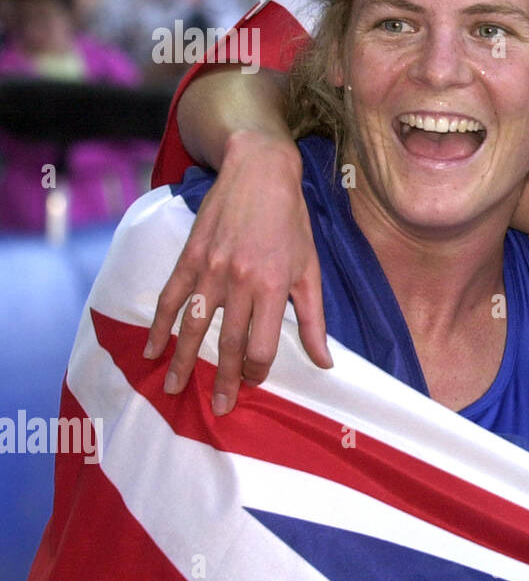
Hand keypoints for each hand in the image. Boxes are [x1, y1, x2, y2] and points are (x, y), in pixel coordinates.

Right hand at [143, 131, 330, 413]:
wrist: (259, 172)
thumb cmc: (291, 222)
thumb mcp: (310, 268)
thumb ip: (315, 319)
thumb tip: (326, 363)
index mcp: (273, 285)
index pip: (261, 345)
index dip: (256, 370)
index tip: (252, 382)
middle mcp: (240, 281)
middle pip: (226, 342)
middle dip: (221, 379)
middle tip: (217, 408)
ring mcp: (210, 269)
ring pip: (193, 326)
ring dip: (182, 361)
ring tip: (173, 389)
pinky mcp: (189, 257)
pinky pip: (169, 298)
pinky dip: (158, 326)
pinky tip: (150, 349)